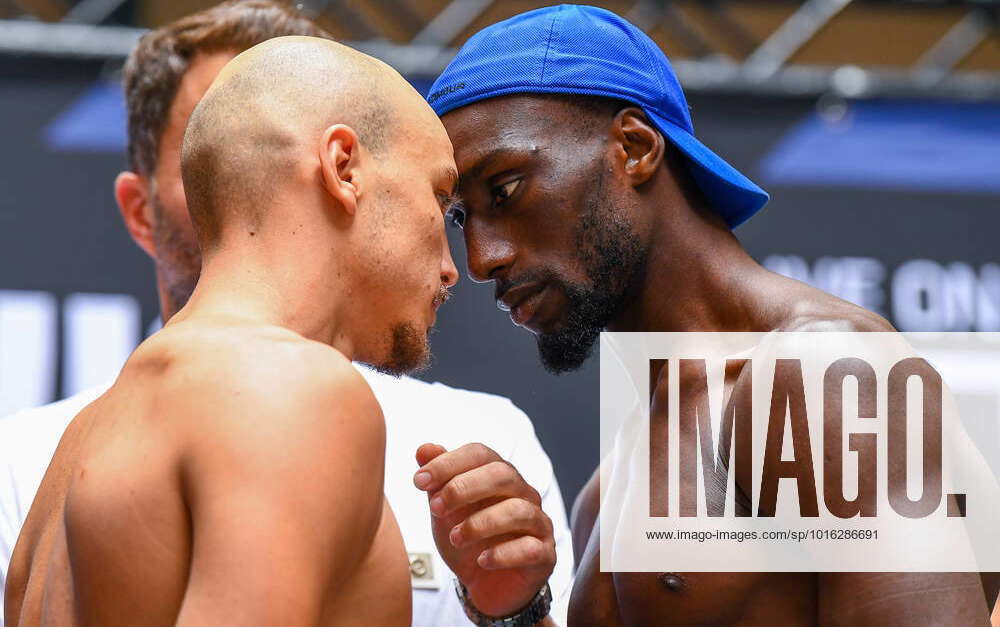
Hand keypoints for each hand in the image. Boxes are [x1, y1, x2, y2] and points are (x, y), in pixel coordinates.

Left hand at [414, 443, 555, 617]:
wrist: (485, 585)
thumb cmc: (467, 540)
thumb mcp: (445, 511)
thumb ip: (437, 481)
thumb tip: (423, 449)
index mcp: (499, 476)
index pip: (480, 453)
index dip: (449, 463)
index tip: (418, 481)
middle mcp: (523, 493)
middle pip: (502, 474)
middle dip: (464, 488)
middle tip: (435, 508)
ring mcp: (538, 523)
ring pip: (517, 510)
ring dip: (479, 523)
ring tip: (455, 538)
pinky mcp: (544, 554)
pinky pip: (530, 547)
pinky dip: (502, 554)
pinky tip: (482, 560)